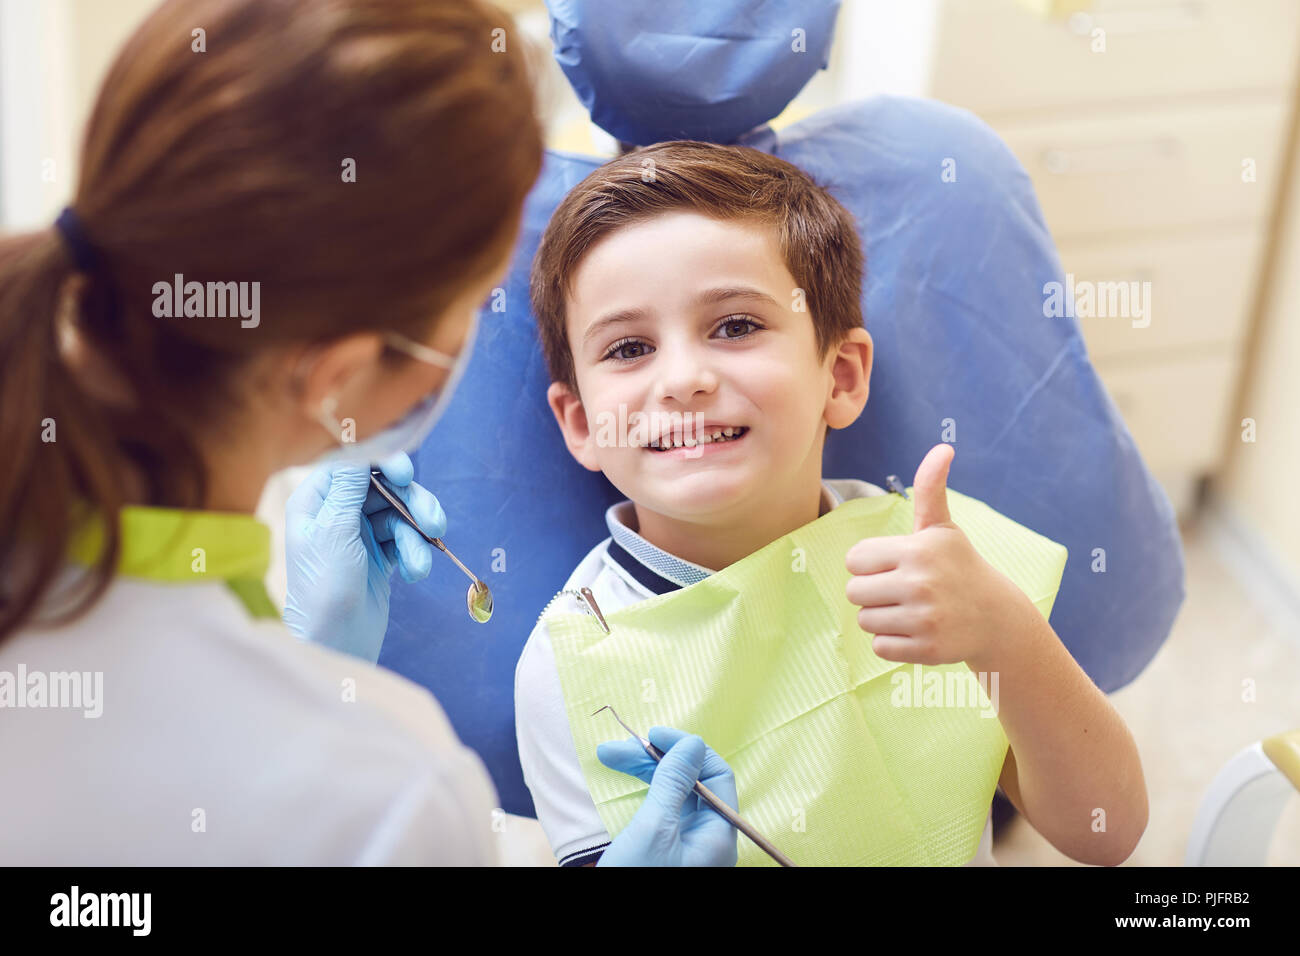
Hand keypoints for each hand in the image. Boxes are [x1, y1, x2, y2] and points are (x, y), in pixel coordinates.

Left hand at [283, 451, 445, 663]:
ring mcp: (360, 534)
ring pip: (400, 514)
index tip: (406, 473)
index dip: (381, 462)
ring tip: (422, 562)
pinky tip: (416, 573)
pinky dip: (415, 553)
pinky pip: (406, 539)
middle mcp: (338, 513)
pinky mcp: (380, 556)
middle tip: (433, 521)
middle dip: (411, 503)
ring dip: (417, 534)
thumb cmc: (324, 587)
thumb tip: (359, 449)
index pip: (351, 465)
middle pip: (384, 487)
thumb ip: (350, 487)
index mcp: (316, 501)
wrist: (334, 642)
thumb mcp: (335, 531)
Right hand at [596, 727, 738, 866]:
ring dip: (643, 770)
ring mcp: (688, 843)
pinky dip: (644, 790)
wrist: (613, 923)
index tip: (653, 735)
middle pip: (691, 782)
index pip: (717, 776)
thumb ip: (674, 784)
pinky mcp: (667, 848)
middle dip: (655, 759)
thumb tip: (693, 743)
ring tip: (609, 754)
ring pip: (673, 793)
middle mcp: (708, 837)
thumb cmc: (635, 879)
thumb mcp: (654, 829)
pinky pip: (662, 808)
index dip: (686, 749)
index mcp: (719, 834)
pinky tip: (625, 776)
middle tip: (619, 747)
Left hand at [845, 444, 1025, 669]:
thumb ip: (931, 488)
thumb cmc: (958, 566)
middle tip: (902, 591)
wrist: (995, 618)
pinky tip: (918, 631)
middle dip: (872, 593)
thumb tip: (943, 447)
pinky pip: (879, 647)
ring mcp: (924, 618)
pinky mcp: (925, 649)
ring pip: (865, 621)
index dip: (869, 564)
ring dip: (882, 618)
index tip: (894, 566)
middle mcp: (920, 583)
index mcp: (917, 550)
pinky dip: (893, 643)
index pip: (854, 560)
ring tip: (911, 610)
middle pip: (854, 592)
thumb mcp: (942, 528)